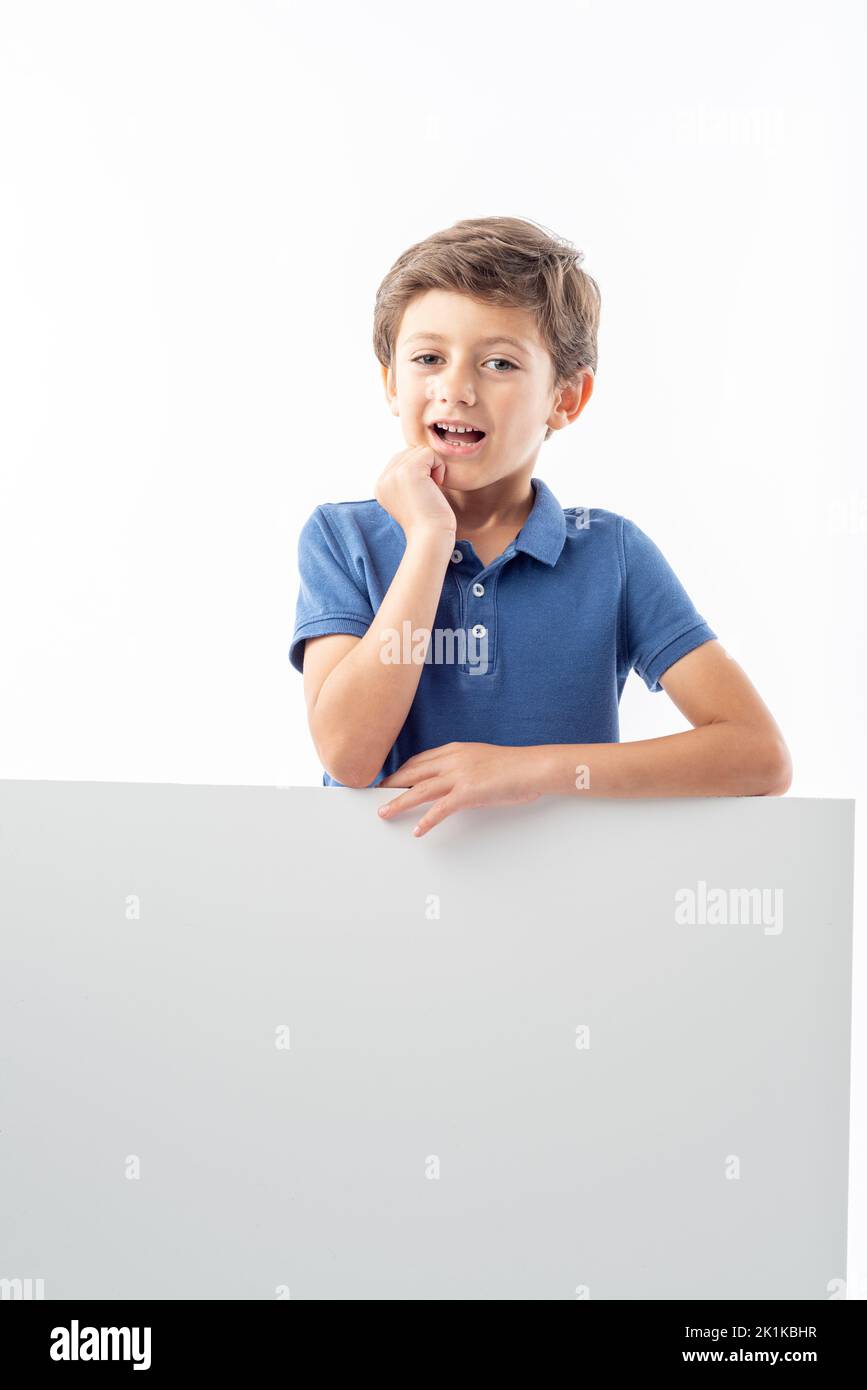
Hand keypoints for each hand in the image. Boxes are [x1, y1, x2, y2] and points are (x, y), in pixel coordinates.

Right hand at [374, 444, 456, 540]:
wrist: (431, 537)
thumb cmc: (429, 522)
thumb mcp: (411, 498)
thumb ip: (407, 479)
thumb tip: (418, 456)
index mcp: (381, 487)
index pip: (401, 460)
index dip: (420, 472)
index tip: (424, 494)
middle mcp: (383, 480)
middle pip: (410, 453)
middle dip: (426, 468)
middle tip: (430, 491)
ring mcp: (393, 474)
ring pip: (419, 451)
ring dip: (433, 467)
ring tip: (433, 489)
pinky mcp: (408, 471)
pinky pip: (429, 453)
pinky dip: (439, 466)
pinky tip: (438, 485)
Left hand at [377, 742, 542, 836]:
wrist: (533, 767)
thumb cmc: (514, 766)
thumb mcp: (481, 760)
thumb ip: (463, 767)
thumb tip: (452, 784)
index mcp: (455, 749)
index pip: (419, 760)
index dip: (402, 771)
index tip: (390, 780)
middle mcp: (453, 759)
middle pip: (413, 772)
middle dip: (392, 785)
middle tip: (377, 796)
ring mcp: (460, 775)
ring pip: (419, 790)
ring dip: (399, 803)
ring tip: (384, 813)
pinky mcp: (469, 792)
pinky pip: (441, 809)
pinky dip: (427, 821)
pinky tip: (418, 830)